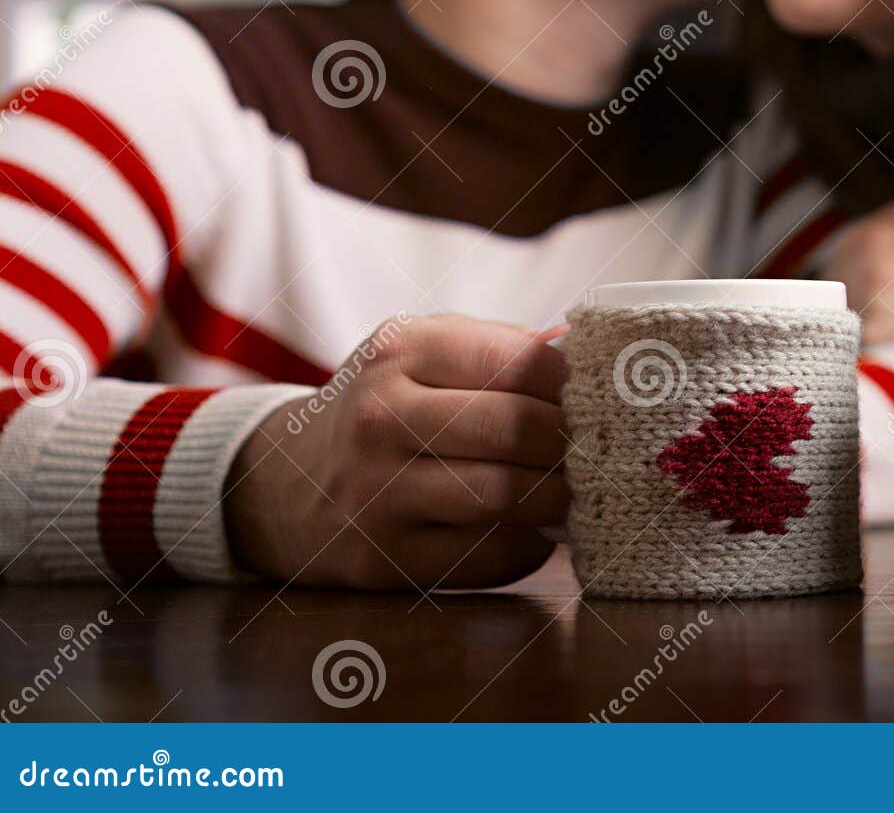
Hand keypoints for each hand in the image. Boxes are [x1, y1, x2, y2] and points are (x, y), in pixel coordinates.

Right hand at [224, 314, 568, 589]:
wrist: (283, 483)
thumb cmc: (383, 409)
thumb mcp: (420, 353)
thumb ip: (501, 348)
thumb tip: (588, 352)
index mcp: (401, 351)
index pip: (521, 361)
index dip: (574, 386)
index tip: (596, 401)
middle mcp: (381, 417)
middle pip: (517, 429)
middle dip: (572, 444)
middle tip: (593, 453)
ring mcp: (376, 492)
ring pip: (504, 496)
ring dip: (557, 499)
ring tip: (572, 493)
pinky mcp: (382, 559)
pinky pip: (486, 556)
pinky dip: (526, 547)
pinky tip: (528, 531)